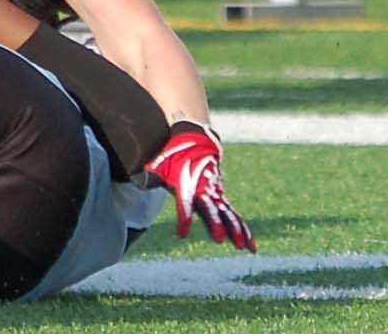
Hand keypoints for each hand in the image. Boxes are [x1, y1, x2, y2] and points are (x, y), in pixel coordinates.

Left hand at [144, 120, 256, 251]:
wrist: (196, 141)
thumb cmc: (174, 155)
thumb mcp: (160, 163)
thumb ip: (151, 174)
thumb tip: (137, 179)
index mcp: (187, 184)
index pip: (185, 203)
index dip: (183, 218)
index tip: (182, 234)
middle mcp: (204, 190)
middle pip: (212, 210)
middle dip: (216, 224)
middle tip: (222, 240)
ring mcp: (216, 194)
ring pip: (228, 215)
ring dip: (237, 231)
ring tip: (244, 247)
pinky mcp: (222, 198)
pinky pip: (234, 216)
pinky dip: (243, 230)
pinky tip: (250, 246)